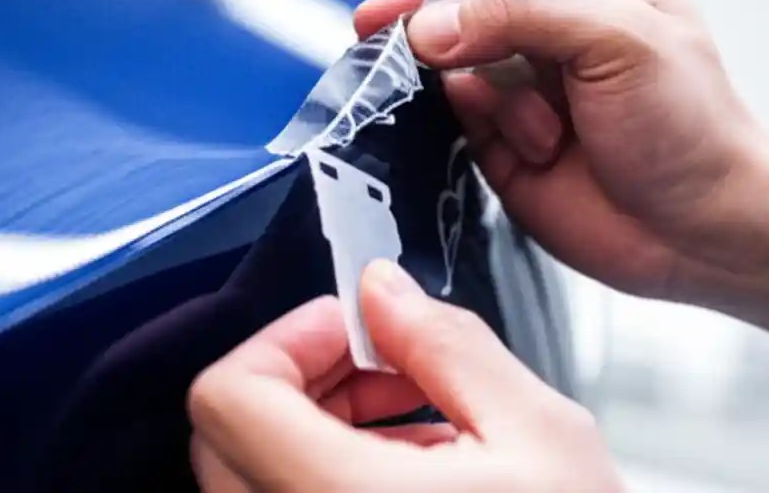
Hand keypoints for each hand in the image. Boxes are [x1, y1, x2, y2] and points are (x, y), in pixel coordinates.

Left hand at [188, 260, 623, 491]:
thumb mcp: (539, 436)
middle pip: (231, 435)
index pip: (229, 396)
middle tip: (389, 366)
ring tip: (422, 424)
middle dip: (310, 378)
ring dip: (323, 427)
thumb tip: (383, 293)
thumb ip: (446, 347)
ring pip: (256, 478)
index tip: (356, 330)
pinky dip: (330, 476)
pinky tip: (415, 475)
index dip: (288, 340)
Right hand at [355, 0, 768, 299]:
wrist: (707, 231)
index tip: (384, 12)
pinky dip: (487, 136)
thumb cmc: (692, 129)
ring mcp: (525, 87)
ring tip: (547, 131)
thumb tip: (430, 24)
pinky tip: (538, 149)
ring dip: (490, 103)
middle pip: (456, 14)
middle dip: (449, 44)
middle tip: (429, 63)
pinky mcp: (506, 143)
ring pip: (451, 74)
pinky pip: (456, 126)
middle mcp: (552, 26)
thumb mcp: (618, 37)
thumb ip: (519, 11)